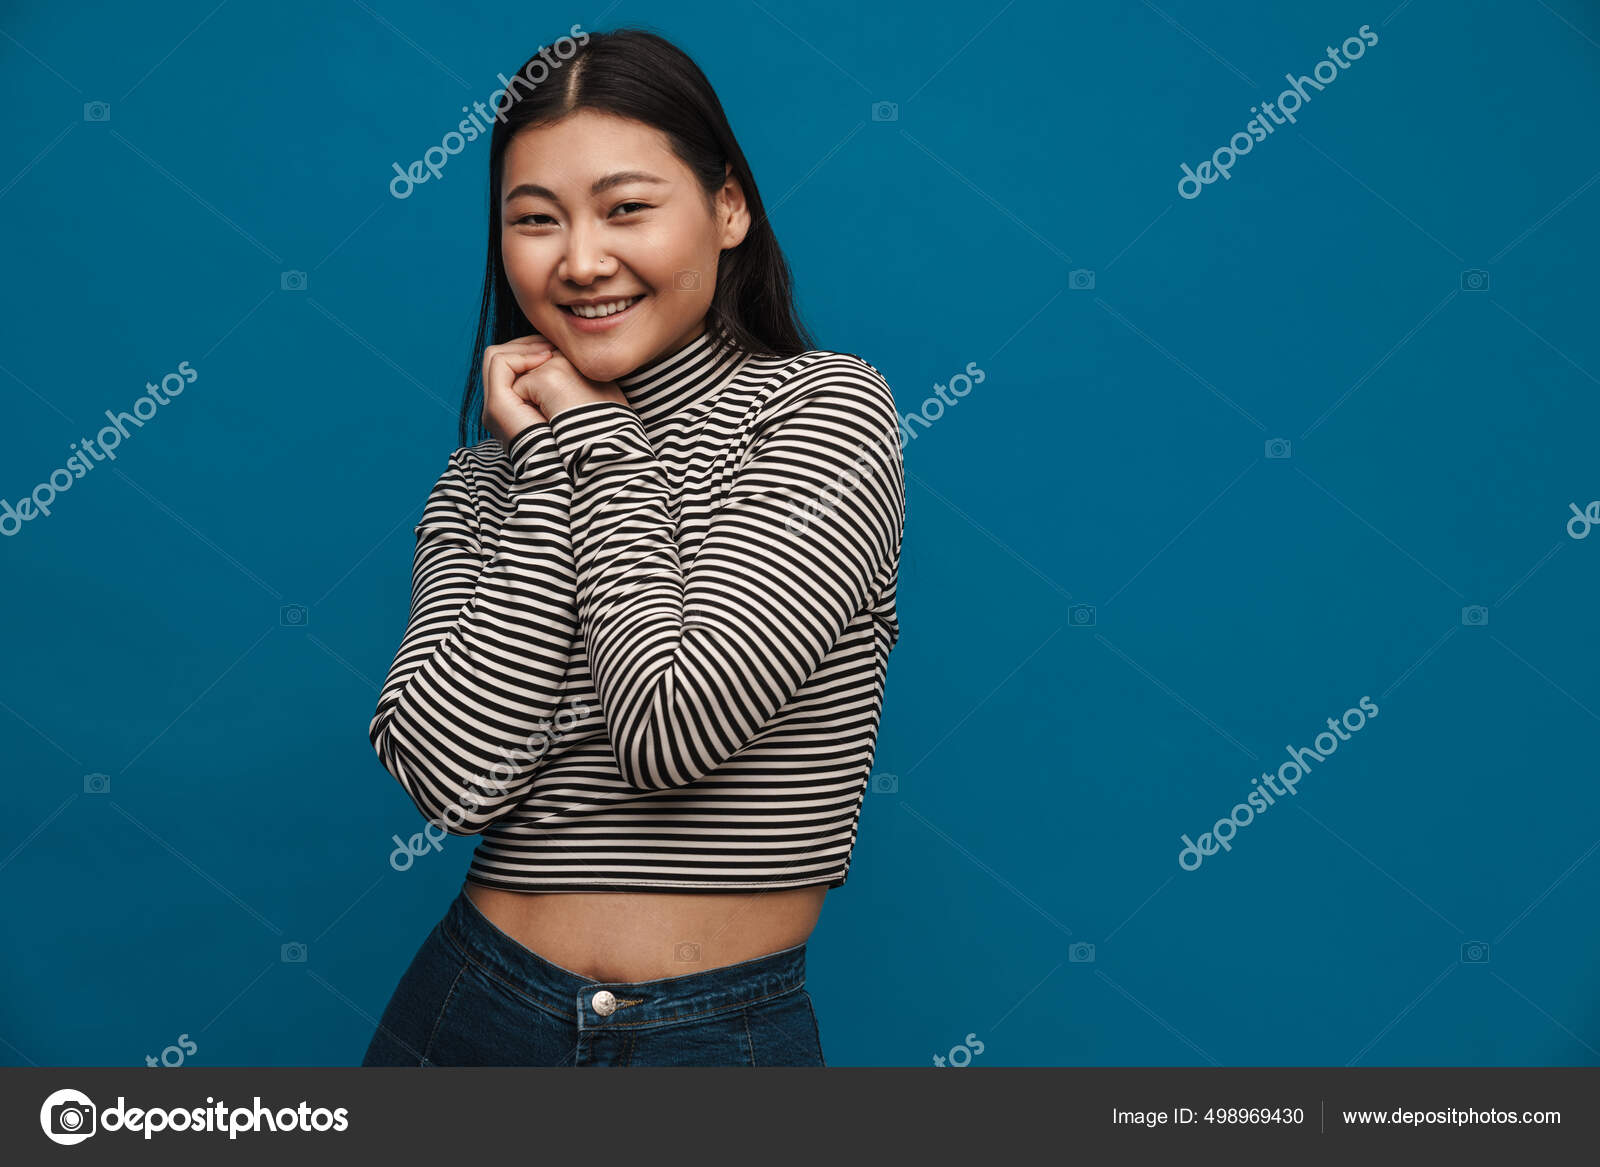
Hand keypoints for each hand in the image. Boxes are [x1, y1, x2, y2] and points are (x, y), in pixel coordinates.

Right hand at [481, 335, 628, 448]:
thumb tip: (564, 352)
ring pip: (496, 356)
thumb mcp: (571, 398)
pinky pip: (499, 363)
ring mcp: (496, 407)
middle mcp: (503, 408)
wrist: (578, 462)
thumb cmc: (584, 433)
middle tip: (553, 344)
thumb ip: (561, 379)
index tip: (558, 346)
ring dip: (524, 346)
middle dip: (526, 344)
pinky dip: (521, 355)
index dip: (533, 348)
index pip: (512, 365)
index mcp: (517, 408)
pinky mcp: (497, 406)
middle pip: (502, 358)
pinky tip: (545, 358)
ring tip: (550, 351)